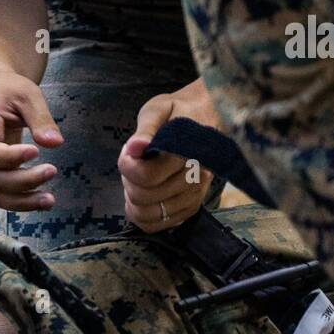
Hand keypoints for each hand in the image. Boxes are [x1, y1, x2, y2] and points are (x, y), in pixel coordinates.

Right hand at [0, 66, 62, 212]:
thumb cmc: (7, 89)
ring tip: (50, 199)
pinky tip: (42, 200)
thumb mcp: (27, 94)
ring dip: (22, 201)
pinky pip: (0, 195)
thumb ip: (40, 117)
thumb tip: (56, 143)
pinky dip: (19, 202)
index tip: (35, 151)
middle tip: (52, 170)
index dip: (8, 157)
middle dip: (22, 181)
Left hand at [118, 85, 216, 232]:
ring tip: (139, 178)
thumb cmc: (178, 112)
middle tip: (133, 162)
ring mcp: (195, 195)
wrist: (206, 118)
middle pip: (145, 197)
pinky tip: (144, 194)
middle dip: (129, 180)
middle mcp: (195, 178)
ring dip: (135, 198)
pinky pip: (161, 224)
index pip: (147, 176)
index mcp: (186, 152)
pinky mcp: (192, 206)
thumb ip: (145, 129)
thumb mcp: (158, 109)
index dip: (127, 166)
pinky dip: (144, 214)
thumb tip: (134, 148)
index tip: (128, 150)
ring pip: (151, 215)